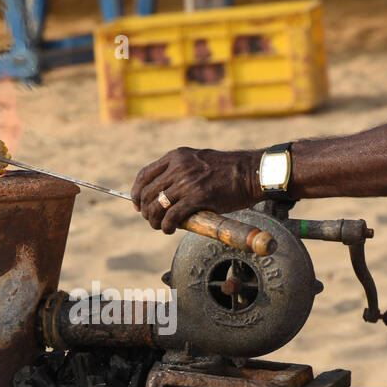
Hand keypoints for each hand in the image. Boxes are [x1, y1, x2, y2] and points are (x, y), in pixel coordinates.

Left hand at [131, 147, 263, 232]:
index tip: (137, 204)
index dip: (137, 192)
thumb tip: (164, 191)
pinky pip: (173, 216)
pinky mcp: (198, 198)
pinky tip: (169, 229)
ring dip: (154, 220)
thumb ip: (180, 170)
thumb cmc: (227, 170)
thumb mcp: (197, 160)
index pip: (145, 174)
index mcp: (176, 156)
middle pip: (148, 193)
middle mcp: (178, 167)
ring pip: (157, 206)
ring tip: (159, 227)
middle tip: (150, 219)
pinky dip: (166, 226)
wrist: (250, 172)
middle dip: (145, 210)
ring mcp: (187, 182)